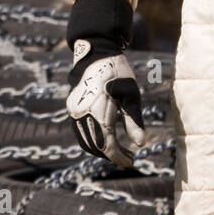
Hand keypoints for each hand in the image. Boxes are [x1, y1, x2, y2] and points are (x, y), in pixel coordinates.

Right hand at [67, 46, 144, 167]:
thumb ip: (134, 120)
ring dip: (101, 149)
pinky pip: (80, 132)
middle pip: (95, 147)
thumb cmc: (118, 72)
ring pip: (85, 141)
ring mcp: (75, 112)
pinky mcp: (72, 108)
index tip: (131, 162)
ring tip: (119, 150)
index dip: (119, 157)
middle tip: (129, 157)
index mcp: (99, 113)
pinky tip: (106, 138)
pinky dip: (92, 140)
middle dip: (112, 155)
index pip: (108, 145)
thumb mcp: (132, 95)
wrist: (95, 52)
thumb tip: (141, 143)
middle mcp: (83, 115)